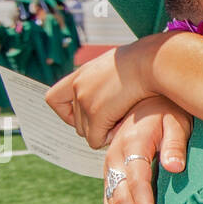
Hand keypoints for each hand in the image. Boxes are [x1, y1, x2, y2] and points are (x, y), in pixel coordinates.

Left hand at [45, 33, 163, 147]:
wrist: (149, 63)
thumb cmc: (142, 64)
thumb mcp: (117, 67)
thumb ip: (107, 80)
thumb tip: (113, 93)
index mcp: (80, 74)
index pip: (53, 99)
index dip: (67, 112)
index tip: (85, 112)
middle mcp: (77, 87)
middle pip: (76, 123)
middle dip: (94, 126)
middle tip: (115, 119)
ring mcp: (84, 100)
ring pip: (86, 133)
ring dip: (102, 132)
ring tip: (122, 119)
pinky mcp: (96, 113)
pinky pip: (95, 140)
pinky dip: (107, 139)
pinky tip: (122, 127)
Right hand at [103, 98, 192, 203]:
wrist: (145, 99)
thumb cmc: (167, 111)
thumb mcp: (176, 119)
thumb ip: (175, 143)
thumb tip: (174, 166)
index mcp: (131, 145)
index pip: (137, 182)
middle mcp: (114, 159)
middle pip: (121, 199)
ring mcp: (110, 169)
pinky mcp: (110, 177)